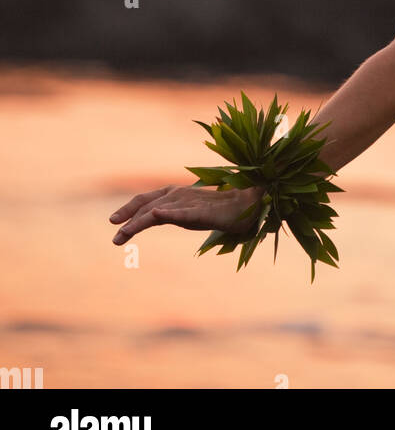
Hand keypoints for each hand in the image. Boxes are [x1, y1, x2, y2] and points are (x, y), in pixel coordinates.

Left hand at [109, 183, 263, 244]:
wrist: (245, 207)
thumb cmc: (215, 210)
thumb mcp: (186, 213)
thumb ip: (169, 214)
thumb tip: (152, 217)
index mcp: (174, 194)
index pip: (145, 200)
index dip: (128, 209)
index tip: (113, 222)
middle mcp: (178, 195)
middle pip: (147, 204)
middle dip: (128, 218)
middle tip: (113, 235)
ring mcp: (189, 202)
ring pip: (159, 211)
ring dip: (139, 221)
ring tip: (123, 232)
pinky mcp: (201, 212)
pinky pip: (182, 213)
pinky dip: (168, 213)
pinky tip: (157, 213)